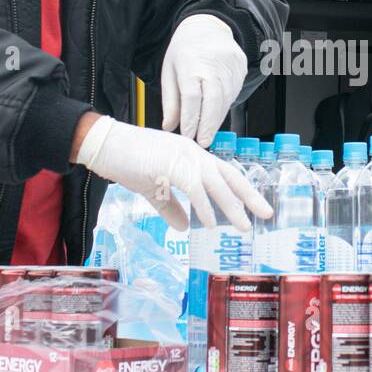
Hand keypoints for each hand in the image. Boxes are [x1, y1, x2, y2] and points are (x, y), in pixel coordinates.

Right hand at [75, 115, 270, 231]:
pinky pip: (194, 187)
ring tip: (242, 225)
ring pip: (215, 183)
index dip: (241, 190)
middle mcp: (193, 152)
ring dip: (231, 206)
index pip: (224, 173)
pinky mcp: (170, 163)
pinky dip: (204, 206)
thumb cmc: (127, 161)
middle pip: (229, 176)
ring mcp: (183, 156)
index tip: (255, 207)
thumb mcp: (153, 189)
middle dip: (249, 196)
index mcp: (192, 155)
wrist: (104, 144)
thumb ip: (171, 207)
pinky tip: (210, 223)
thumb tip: (184, 227)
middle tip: (266, 214)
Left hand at [160, 14, 246, 146]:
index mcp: (190, 62)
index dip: (190, 119)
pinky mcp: (240, 69)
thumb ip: (170, 101)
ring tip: (208, 132)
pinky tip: (216, 115)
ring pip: (225, 100)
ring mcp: (229, 66)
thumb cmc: (186, 49)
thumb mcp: (170, 72)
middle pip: (213, 100)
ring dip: (216, 119)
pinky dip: (224, 108)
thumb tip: (170, 126)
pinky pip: (234, 93)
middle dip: (208, 125)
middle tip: (203, 142)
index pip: (191, 96)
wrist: (208, 27)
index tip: (187, 135)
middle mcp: (212, 64)